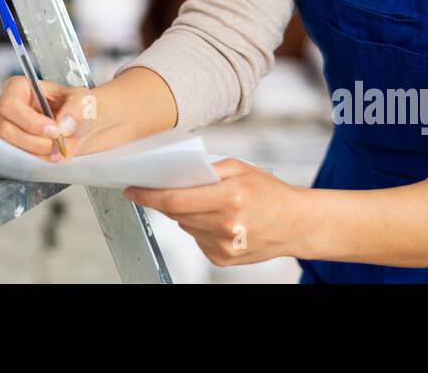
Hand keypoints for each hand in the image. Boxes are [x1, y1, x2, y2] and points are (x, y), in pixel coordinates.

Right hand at [0, 75, 127, 160]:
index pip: (9, 105)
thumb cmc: (77, 108)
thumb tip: (64, 124)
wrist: (81, 128)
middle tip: (59, 145)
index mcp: (17, 87)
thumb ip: (77, 110)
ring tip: (60, 150)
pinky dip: (36, 162)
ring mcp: (3, 129)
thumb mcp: (84, 102)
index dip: (30, 121)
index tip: (54, 131)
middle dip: (35, 142)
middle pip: (5, 129)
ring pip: (8, 148)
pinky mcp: (9, 147)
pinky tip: (52, 156)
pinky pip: (14, 160)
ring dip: (37, 154)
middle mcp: (3, 107)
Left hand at [124, 159, 304, 264]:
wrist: (296, 224)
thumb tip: (173, 175)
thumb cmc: (269, 192)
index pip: (175, 200)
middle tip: (162, 187)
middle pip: (176, 214)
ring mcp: (223, 247)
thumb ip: (206, 170)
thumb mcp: (239, 168)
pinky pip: (196, 239)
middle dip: (165, 200)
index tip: (132, 190)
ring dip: (185, 213)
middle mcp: (226, 226)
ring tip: (207, 202)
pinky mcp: (222, 260)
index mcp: (230, 198)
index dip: (148, 195)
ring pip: (184, 226)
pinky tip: (217, 219)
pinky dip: (199, 226)